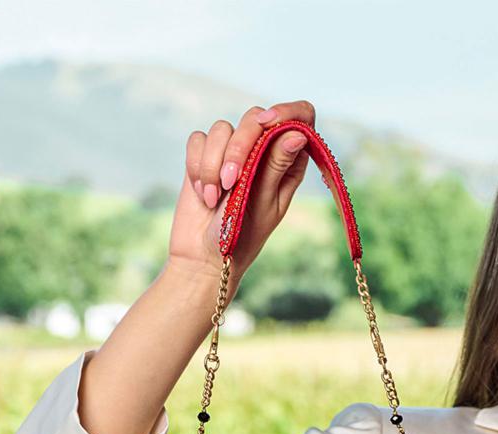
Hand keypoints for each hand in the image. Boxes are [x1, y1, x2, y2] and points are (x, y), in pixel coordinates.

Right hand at [166, 99, 315, 286]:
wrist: (204, 257)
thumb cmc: (242, 237)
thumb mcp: (264, 202)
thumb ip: (276, 165)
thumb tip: (298, 133)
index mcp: (288, 163)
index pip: (300, 117)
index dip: (286, 112)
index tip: (268, 124)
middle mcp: (262, 151)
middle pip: (255, 118)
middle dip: (239, 146)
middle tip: (230, 181)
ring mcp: (232, 152)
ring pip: (222, 128)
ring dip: (213, 164)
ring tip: (215, 199)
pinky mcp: (205, 156)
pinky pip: (198, 139)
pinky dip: (197, 166)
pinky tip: (203, 194)